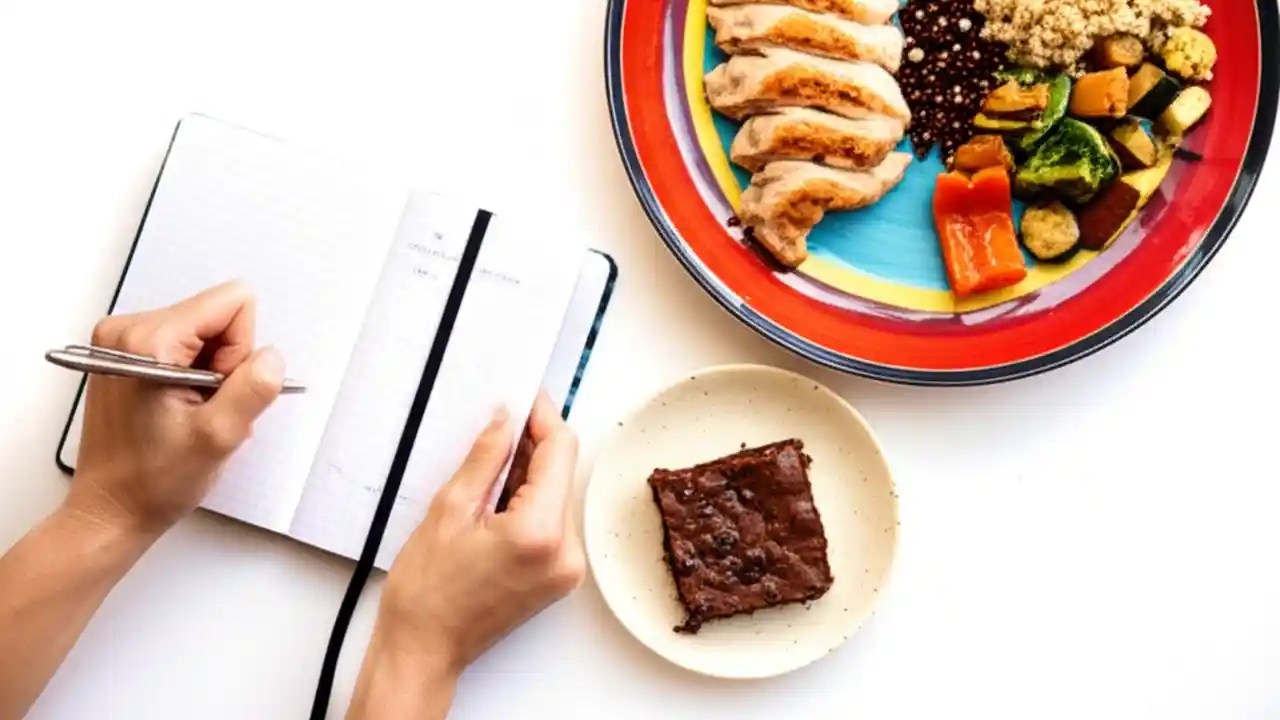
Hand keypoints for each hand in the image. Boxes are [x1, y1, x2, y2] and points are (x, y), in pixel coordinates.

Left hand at [69, 281, 284, 535]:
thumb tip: (273, 356)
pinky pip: (186, 346)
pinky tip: (180, 408)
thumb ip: (253, 388)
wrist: (111, 509)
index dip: (239, 352)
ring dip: (211, 373)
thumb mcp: (218, 437)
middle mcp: (128, 328)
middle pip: (218, 316)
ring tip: (190, 412)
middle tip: (202, 408)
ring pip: (206, 332)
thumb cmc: (152, 479)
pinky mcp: (126, 354)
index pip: (232, 304)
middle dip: (225, 364)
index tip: (216, 392)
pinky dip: (194, 376)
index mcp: (147, 339)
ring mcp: (123, 340)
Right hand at [350, 393, 583, 716]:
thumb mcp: (449, 510)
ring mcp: (566, 568)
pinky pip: (552, 520)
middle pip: (562, 472)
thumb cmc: (427, 593)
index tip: (525, 397)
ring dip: (529, 474)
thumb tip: (505, 420)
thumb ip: (485, 457)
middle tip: (497, 425)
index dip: (543, 416)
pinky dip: (529, 502)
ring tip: (484, 473)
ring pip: (557, 494)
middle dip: (532, 444)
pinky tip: (495, 501)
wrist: (425, 649)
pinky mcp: (559, 576)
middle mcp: (565, 551)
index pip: (560, 451)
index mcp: (540, 532)